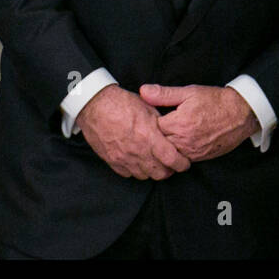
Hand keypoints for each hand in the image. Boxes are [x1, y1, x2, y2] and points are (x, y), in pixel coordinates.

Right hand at [75, 85, 190, 179]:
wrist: (94, 104)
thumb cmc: (121, 103)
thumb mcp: (147, 108)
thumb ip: (161, 124)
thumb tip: (171, 134)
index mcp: (148, 136)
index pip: (172, 159)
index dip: (181, 164)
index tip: (184, 163)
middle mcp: (137, 151)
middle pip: (160, 173)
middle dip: (168, 170)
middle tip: (170, 163)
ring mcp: (123, 158)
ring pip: (144, 176)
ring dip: (152, 171)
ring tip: (153, 162)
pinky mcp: (112, 161)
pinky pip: (128, 174)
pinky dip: (135, 170)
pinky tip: (137, 161)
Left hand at [139, 84, 258, 161]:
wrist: (241, 114)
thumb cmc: (215, 101)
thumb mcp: (189, 92)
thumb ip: (164, 94)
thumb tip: (143, 91)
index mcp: (179, 124)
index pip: (152, 128)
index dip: (150, 122)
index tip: (149, 117)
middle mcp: (185, 141)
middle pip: (159, 144)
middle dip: (155, 137)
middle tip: (154, 128)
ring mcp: (193, 152)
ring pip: (170, 154)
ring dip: (166, 146)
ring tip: (165, 137)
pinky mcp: (201, 158)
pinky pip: (182, 159)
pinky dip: (178, 152)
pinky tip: (178, 143)